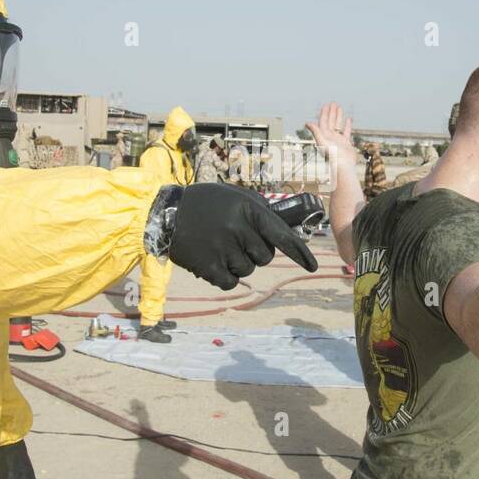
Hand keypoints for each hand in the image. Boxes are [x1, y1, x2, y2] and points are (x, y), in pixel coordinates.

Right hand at [170, 183, 318, 288]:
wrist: (165, 214)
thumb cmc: (204, 203)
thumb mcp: (234, 196)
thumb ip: (259, 209)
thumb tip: (286, 227)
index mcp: (247, 209)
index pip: (281, 234)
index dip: (299, 252)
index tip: (312, 266)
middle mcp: (237, 228)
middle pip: (265, 257)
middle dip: (256, 253)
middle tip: (236, 241)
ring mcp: (223, 248)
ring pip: (248, 270)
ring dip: (238, 264)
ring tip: (219, 247)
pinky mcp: (208, 266)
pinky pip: (231, 283)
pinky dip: (225, 277)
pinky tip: (213, 262)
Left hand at [306, 103, 359, 170]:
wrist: (343, 166)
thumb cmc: (332, 155)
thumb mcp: (322, 141)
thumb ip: (315, 131)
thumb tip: (307, 123)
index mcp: (324, 136)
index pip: (323, 122)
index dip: (324, 113)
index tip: (326, 105)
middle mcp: (330, 137)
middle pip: (330, 121)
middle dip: (331, 112)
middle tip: (333, 103)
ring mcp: (338, 140)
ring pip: (338, 125)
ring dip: (338, 116)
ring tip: (340, 107)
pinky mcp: (346, 143)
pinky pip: (346, 132)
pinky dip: (347, 125)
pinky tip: (349, 119)